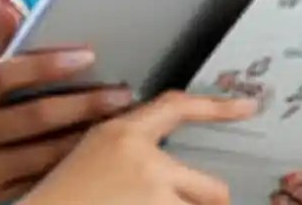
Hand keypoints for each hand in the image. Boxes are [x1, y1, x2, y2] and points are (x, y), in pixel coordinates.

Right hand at [0, 0, 133, 203]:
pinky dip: (74, 167)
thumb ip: (1, 42)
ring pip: (46, 154)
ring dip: (88, 138)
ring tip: (123, 123)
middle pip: (36, 117)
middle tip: (123, 94)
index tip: (88, 54)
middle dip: (85, 104)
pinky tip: (100, 155)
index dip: (48, 63)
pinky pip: (44, 181)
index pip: (5, 74)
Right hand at [22, 91, 259, 204]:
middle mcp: (144, 161)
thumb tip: (162, 160)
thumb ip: (123, 149)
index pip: (177, 107)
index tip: (247, 106)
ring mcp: (154, 196)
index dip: (217, 107)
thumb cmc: (53, 200)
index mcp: (119, 134)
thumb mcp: (82, 157)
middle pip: (212, 189)